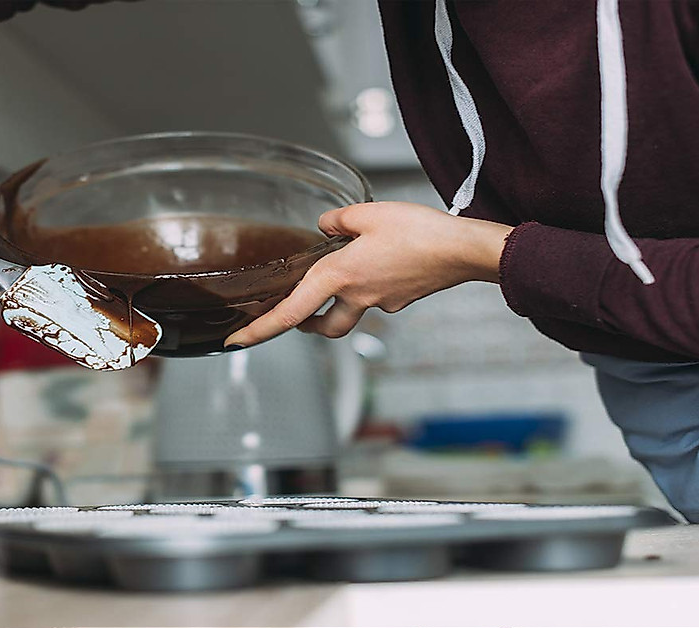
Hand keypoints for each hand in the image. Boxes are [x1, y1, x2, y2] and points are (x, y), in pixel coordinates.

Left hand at [225, 201, 511, 348]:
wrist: (463, 251)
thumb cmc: (420, 232)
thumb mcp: (370, 213)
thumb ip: (339, 221)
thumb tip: (324, 226)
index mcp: (339, 276)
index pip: (289, 313)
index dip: (258, 331)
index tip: (235, 342)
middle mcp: (356, 297)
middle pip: (321, 327)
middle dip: (306, 326)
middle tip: (296, 317)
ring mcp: (379, 303)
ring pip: (348, 315)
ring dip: (336, 309)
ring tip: (337, 285)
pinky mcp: (400, 299)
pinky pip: (376, 298)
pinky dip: (372, 286)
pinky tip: (382, 262)